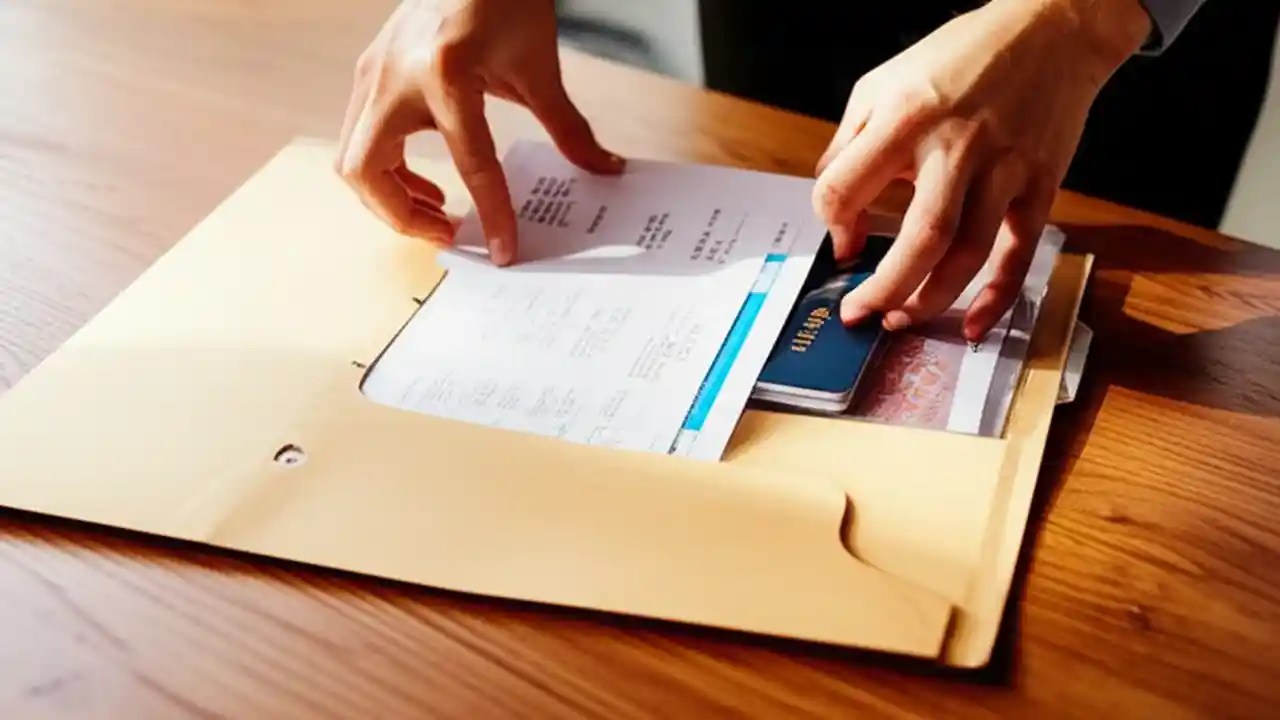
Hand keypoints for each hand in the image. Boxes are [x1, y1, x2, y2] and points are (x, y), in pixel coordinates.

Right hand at [336, 0, 623, 264]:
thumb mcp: (538, 66)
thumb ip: (568, 126)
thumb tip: (603, 169)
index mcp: (444, 74)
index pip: (468, 164)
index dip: (490, 214)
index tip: (503, 251)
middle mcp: (395, 76)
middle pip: (365, 172)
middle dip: (403, 216)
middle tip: (450, 233)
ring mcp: (373, 73)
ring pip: (353, 160)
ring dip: (390, 196)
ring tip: (440, 212)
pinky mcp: (370, 73)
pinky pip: (361, 138)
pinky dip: (387, 170)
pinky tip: (428, 178)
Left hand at [814, 0, 1150, 340]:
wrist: (1050, 28)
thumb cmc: (957, 57)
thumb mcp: (881, 84)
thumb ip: (848, 144)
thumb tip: (834, 209)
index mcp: (903, 118)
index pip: (845, 189)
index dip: (833, 223)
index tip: (842, 239)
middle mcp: (955, 146)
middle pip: (918, 239)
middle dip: (883, 289)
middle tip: (858, 313)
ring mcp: (1004, 168)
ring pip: (967, 255)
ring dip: (929, 300)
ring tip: (900, 320)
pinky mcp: (1040, 183)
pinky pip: (1019, 253)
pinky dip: (997, 297)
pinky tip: (972, 326)